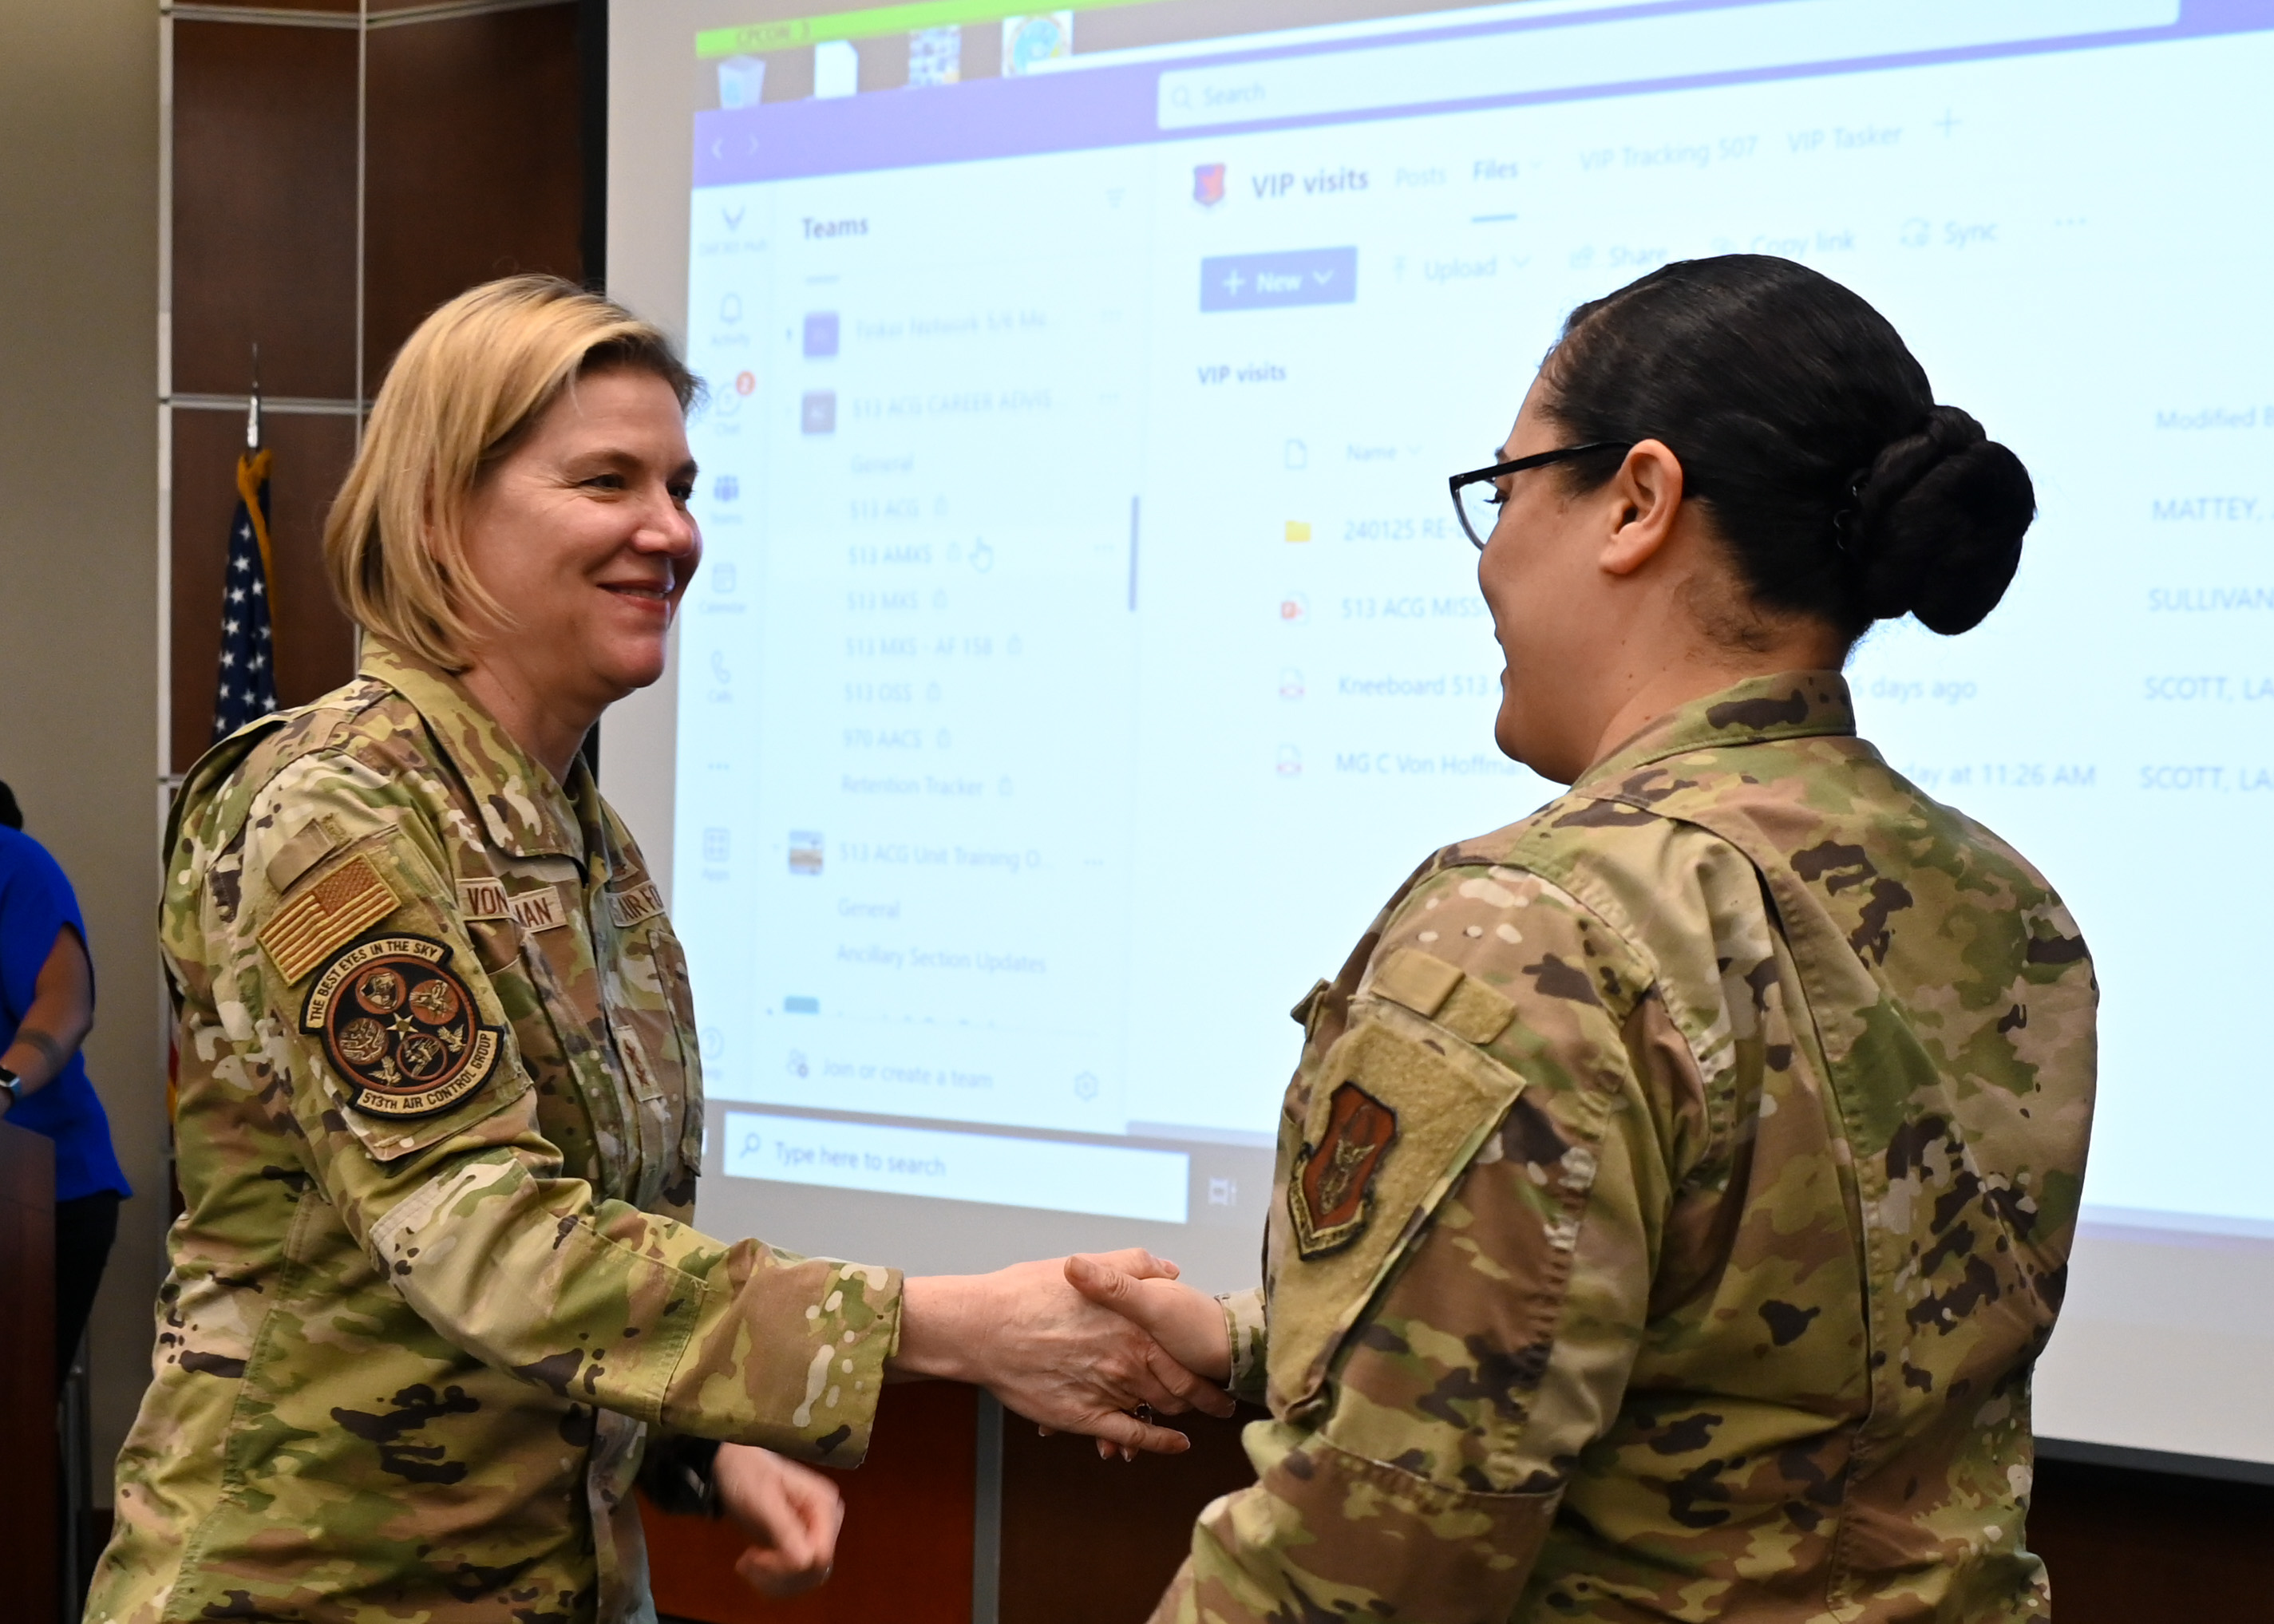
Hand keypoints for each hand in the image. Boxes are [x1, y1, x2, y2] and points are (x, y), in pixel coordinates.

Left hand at [713, 1443, 843, 1599]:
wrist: (733, 1467)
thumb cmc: (747, 1476)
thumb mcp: (762, 1500)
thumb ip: (784, 1528)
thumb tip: (806, 1562)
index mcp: (824, 1505)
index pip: (820, 1555)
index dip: (788, 1565)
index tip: (755, 1555)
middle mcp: (826, 1523)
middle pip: (814, 1571)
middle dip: (778, 1574)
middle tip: (746, 1561)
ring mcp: (815, 1536)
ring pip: (805, 1580)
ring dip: (771, 1580)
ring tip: (745, 1562)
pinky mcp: (801, 1547)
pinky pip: (795, 1579)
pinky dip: (770, 1580)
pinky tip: (751, 1566)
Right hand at [893, 1248, 1235, 1455]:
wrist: (983, 1327)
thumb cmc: (1027, 1293)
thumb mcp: (1087, 1263)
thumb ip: (1133, 1264)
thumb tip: (1170, 1268)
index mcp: (1134, 1323)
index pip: (1187, 1349)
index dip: (1210, 1362)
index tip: (1224, 1367)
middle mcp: (1129, 1360)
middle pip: (1181, 1385)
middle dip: (1205, 1396)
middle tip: (1222, 1402)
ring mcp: (1108, 1390)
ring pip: (1158, 1410)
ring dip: (1181, 1416)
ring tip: (1200, 1417)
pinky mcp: (1085, 1416)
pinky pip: (1133, 1435)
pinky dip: (1159, 1443)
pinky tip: (1176, 1444)